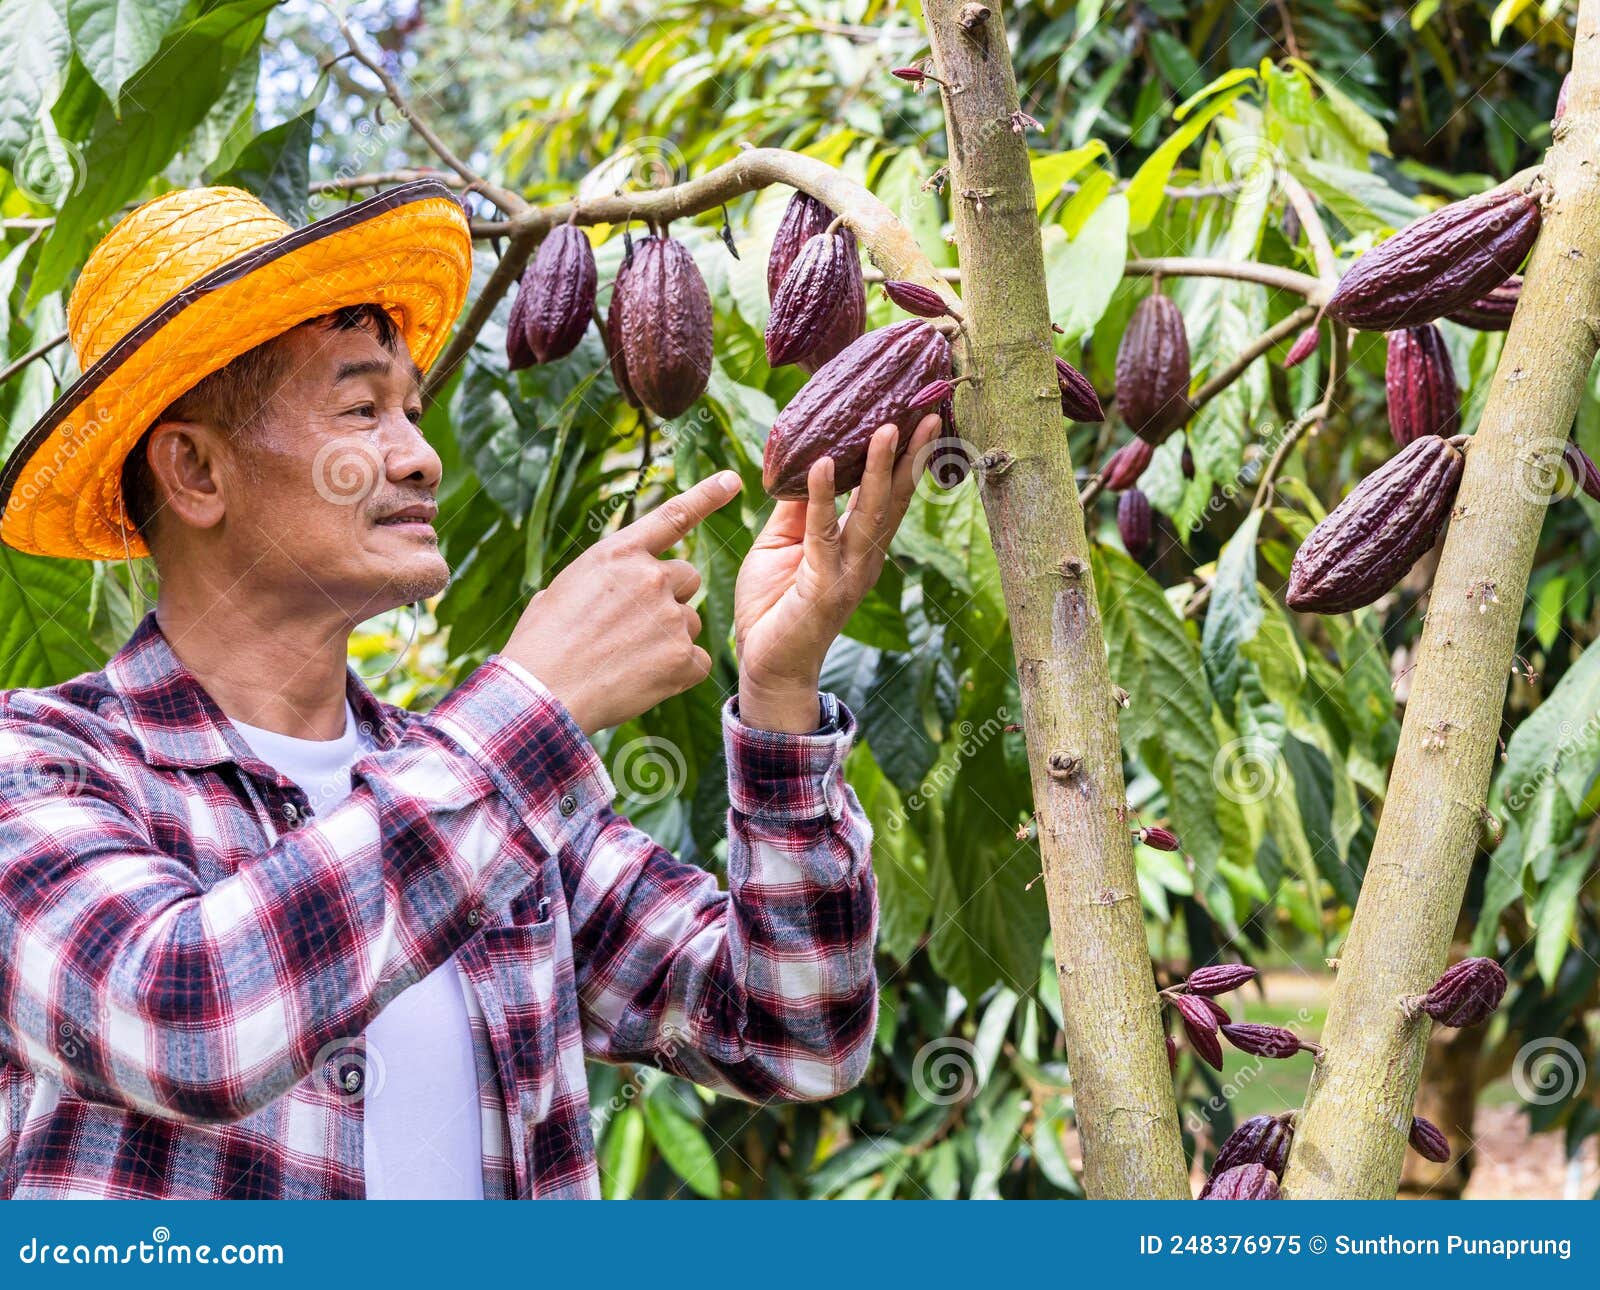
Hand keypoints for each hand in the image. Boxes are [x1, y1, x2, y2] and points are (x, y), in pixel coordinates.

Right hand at [504, 471, 741, 734]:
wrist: (541, 696)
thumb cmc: (540, 647)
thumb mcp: (558, 592)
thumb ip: (598, 580)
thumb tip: (606, 591)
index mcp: (617, 554)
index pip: (673, 515)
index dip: (707, 495)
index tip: (732, 479)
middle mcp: (650, 578)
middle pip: (687, 579)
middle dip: (669, 598)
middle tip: (634, 628)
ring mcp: (670, 618)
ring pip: (690, 622)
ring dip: (670, 637)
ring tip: (628, 659)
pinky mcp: (682, 658)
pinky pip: (697, 660)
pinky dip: (678, 672)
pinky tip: (643, 681)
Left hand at [734, 416, 941, 732]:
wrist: (765, 665)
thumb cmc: (774, 605)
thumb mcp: (782, 544)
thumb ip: (798, 508)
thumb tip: (803, 462)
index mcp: (861, 545)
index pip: (889, 493)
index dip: (904, 456)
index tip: (918, 416)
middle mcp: (865, 556)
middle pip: (894, 497)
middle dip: (911, 454)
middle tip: (927, 412)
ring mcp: (849, 572)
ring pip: (870, 512)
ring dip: (879, 469)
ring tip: (887, 428)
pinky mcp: (823, 586)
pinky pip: (822, 534)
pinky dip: (821, 498)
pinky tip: (821, 465)